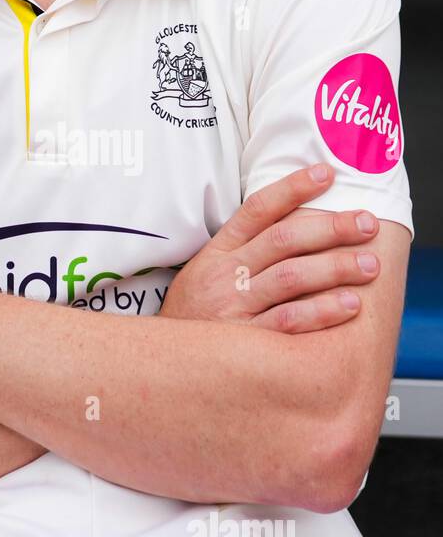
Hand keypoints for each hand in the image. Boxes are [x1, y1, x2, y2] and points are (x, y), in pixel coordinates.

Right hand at [161, 165, 379, 331]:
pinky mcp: (247, 340)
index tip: (326, 174)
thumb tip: (291, 224)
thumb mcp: (205, 272)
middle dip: (330, 228)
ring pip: (292, 277)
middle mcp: (227, 273)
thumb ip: (242, 250)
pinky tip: (350, 304)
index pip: (258, 209)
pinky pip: (290, 321)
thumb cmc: (195, 314)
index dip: (293, 188)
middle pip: (284, 240)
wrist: (166, 362)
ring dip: (335, 268)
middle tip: (366, 222)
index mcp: (218, 251)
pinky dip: (323, 311)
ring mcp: (236, 305)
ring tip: (369, 263)